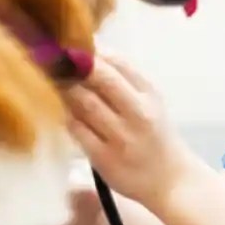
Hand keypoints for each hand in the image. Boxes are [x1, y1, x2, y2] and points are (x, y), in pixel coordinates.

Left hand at [64, 52, 195, 207]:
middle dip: (74, 66)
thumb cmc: (154, 134)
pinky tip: (67, 113)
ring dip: (66, 91)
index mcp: (149, 94)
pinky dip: (68, 117)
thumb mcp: (150, 101)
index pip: (117, 62)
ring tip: (57, 85)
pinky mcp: (103, 158)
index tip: (71, 45)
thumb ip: (124, 77)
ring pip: (84, 103)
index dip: (90, 51)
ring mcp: (120, 137)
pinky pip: (77, 129)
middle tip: (55, 60)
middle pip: (100, 78)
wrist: (169, 179)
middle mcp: (138, 113)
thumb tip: (91, 48)